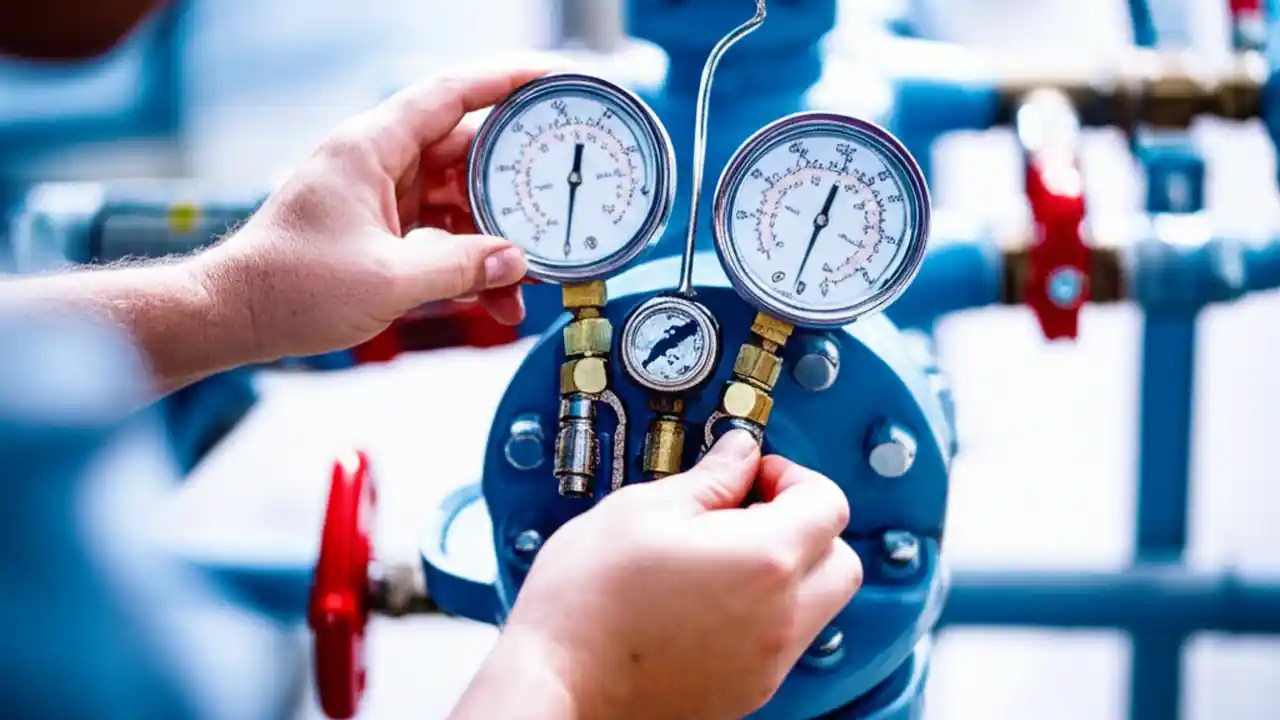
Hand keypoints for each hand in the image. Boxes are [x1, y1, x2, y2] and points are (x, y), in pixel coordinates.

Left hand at [197, 66, 547, 362]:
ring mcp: (379, 194)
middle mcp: (377, 162)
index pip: (451, 94)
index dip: (506, 81)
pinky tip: (495, 292)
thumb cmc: (290, 286)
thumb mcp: (388, 280)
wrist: (239, 315)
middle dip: (513, 180)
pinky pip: (439, 229)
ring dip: (492, 234)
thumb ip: (460, 268)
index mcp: (371, 148)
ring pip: (456, 197)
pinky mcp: (380, 228)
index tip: (550, 81)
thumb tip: (514, 262)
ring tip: (526, 273)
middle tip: (558, 191)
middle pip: (464, 150)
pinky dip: (468, 256)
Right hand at [451, 432, 861, 719]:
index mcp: (765, 561)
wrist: (556, 691)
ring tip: (722, 557)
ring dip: (791, 572)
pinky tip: (708, 600)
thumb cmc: (586, 606)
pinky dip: (766, 613)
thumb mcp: (641, 511)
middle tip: (749, 511)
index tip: (754, 474)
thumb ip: (708, 478)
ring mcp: (767, 663)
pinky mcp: (746, 692)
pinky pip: (784, 642)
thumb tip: (738, 455)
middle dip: (806, 526)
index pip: (828, 503)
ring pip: (818, 605)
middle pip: (841, 559)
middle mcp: (781, 619)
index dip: (793, 476)